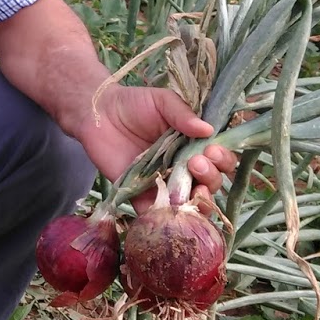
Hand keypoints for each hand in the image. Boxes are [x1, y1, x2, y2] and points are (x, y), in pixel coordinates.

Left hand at [80, 85, 236, 202]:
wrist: (97, 114)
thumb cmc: (133, 104)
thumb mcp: (162, 101)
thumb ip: (183, 114)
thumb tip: (209, 130)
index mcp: (194, 145)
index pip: (219, 159)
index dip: (223, 159)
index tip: (212, 150)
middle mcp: (184, 167)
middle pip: (211, 183)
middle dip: (211, 177)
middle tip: (196, 163)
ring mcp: (165, 184)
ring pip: (192, 202)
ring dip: (199, 200)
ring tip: (194, 190)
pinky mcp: (143, 197)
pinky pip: (160, 214)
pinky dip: (170, 217)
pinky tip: (173, 210)